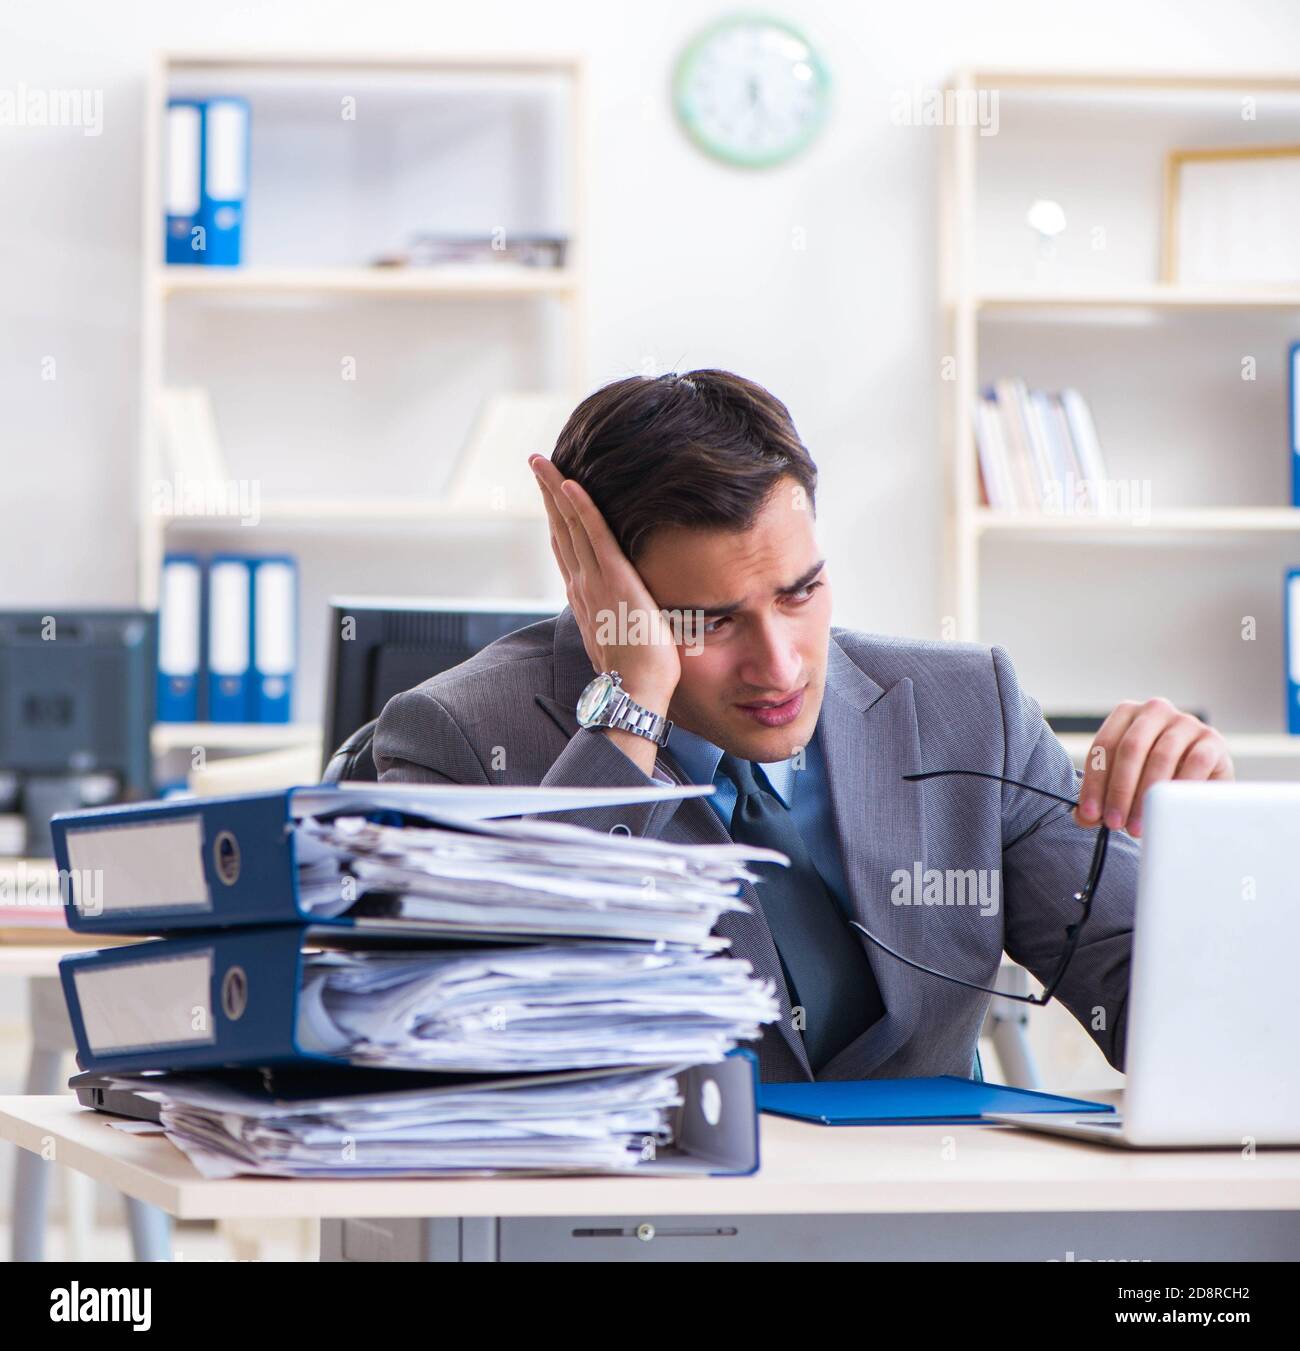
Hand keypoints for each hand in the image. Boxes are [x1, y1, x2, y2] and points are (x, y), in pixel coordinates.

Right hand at [529, 454, 680, 710]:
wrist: (637, 691)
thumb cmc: (640, 673)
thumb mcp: (627, 637)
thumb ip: (625, 615)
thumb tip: (640, 607)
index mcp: (585, 597)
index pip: (566, 548)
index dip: (557, 518)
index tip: (551, 493)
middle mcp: (581, 585)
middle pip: (559, 529)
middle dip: (546, 494)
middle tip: (536, 462)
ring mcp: (593, 581)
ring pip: (568, 525)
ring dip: (554, 489)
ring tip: (542, 460)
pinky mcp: (613, 579)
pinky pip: (593, 534)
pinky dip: (580, 507)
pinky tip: (569, 482)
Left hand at [1073, 697, 1232, 837]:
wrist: (1201, 777)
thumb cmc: (1154, 776)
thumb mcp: (1125, 782)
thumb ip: (1102, 796)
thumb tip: (1083, 817)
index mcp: (1127, 713)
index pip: (1104, 745)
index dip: (1094, 782)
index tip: (1090, 814)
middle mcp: (1155, 710)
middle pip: (1130, 748)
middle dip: (1118, 790)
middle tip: (1114, 823)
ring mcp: (1186, 722)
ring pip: (1160, 756)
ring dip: (1145, 795)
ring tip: (1137, 826)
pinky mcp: (1212, 740)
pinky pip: (1194, 763)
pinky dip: (1178, 788)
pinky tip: (1168, 809)